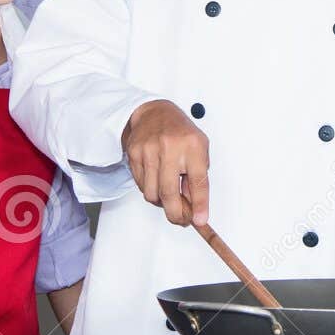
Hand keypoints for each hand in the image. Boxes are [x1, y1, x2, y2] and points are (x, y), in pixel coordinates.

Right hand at [122, 99, 209, 225]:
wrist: (154, 113)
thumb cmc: (180, 133)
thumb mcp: (199, 150)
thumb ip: (198, 178)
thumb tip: (195, 209)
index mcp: (192, 145)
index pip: (198, 182)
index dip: (199, 205)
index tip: (200, 221)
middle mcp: (170, 147)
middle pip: (169, 193)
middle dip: (176, 214)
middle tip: (181, 220)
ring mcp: (149, 151)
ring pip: (152, 194)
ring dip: (161, 202)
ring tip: (169, 194)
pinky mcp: (134, 154)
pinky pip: (141, 186)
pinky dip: (151, 190)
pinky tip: (157, 181)